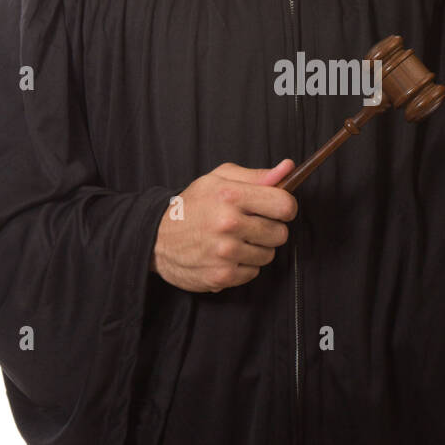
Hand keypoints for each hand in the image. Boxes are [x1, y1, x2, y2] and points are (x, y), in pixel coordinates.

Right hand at [151, 159, 297, 292]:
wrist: (155, 238)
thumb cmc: (191, 206)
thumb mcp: (218, 179)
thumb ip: (256, 176)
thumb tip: (288, 168)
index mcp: (230, 195)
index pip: (284, 205)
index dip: (285, 207)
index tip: (277, 209)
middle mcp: (228, 224)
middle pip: (280, 233)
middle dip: (270, 229)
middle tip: (250, 225)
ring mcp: (225, 253)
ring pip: (269, 255)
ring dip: (257, 248)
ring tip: (235, 240)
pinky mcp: (222, 276)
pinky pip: (253, 272)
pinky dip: (244, 265)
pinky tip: (226, 255)